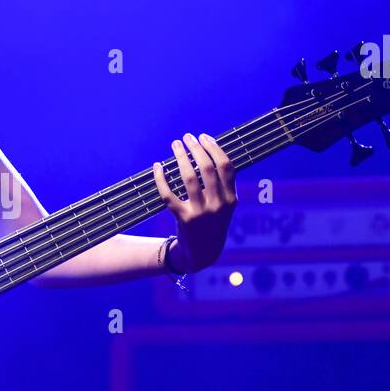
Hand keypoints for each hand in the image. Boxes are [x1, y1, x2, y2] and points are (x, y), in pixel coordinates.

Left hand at [152, 132, 236, 272]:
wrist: (203, 253)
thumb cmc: (212, 223)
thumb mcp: (225, 206)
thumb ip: (222, 185)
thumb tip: (207, 151)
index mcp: (231, 199)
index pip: (226, 166)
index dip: (214, 148)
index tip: (203, 137)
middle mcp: (218, 205)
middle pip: (208, 168)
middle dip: (196, 148)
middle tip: (187, 137)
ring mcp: (201, 213)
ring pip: (189, 178)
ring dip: (180, 157)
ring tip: (175, 145)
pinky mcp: (183, 219)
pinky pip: (169, 194)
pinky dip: (161, 178)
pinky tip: (158, 167)